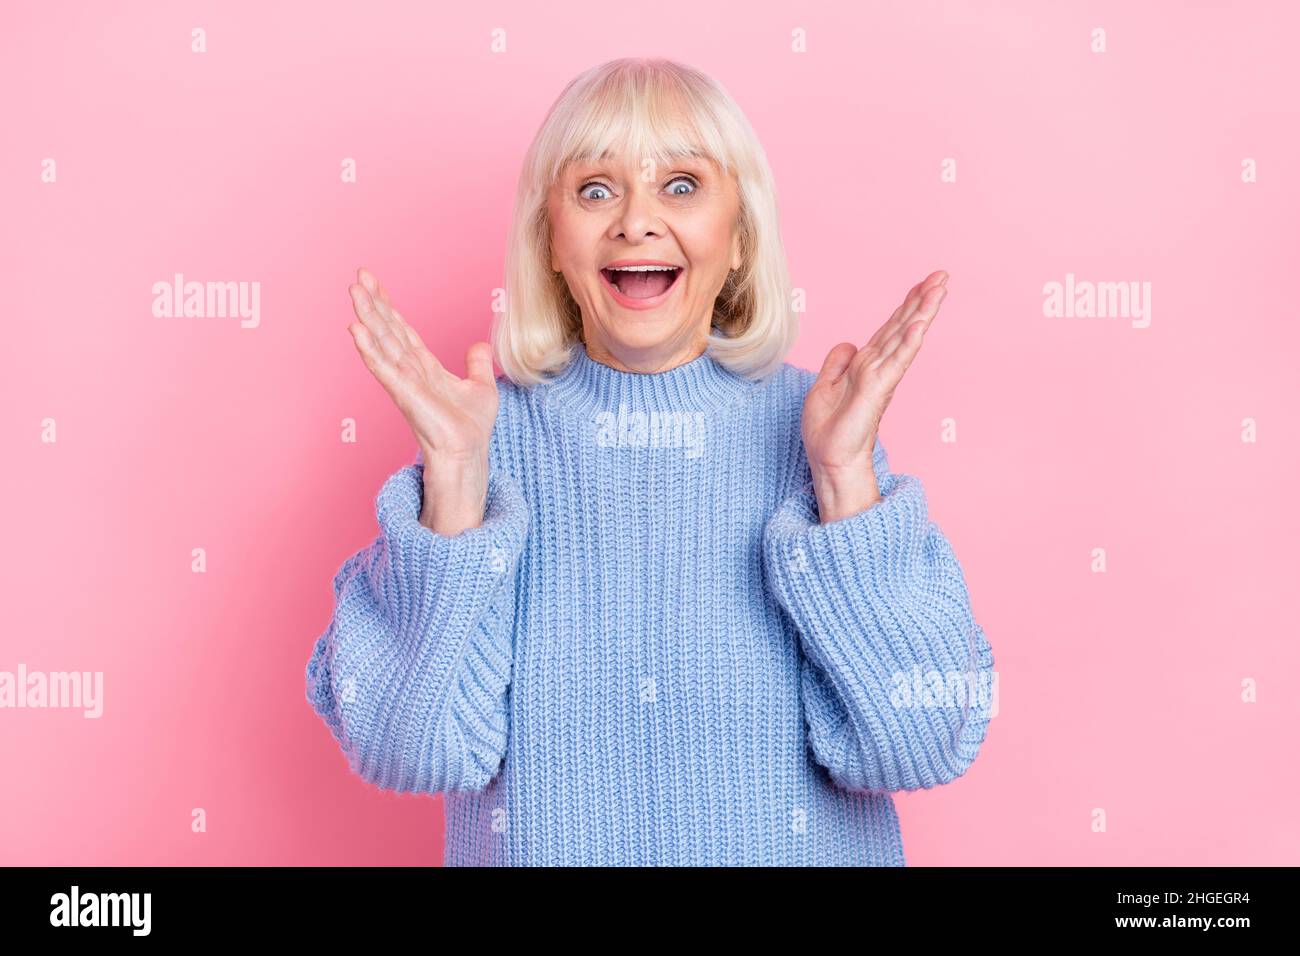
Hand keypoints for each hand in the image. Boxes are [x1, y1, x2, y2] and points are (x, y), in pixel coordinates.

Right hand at [347, 267, 497, 532]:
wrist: (469, 453)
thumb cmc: (471, 427)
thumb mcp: (481, 386)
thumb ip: (477, 364)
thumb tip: (480, 345)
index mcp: (424, 367)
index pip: (402, 330)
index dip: (389, 306)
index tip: (374, 283)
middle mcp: (409, 371)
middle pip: (387, 329)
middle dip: (373, 303)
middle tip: (358, 276)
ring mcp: (404, 381)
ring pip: (381, 342)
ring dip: (367, 316)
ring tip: (353, 292)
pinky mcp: (404, 394)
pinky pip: (382, 366)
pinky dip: (368, 348)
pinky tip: (355, 329)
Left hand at [802, 270, 948, 521]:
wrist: (829, 459)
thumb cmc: (829, 430)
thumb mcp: (825, 386)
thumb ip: (838, 363)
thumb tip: (849, 343)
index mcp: (867, 365)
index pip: (890, 329)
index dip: (905, 305)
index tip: (922, 284)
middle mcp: (879, 368)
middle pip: (903, 326)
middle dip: (922, 300)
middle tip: (942, 275)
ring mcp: (881, 377)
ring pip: (905, 337)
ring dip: (922, 311)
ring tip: (939, 287)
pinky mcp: (878, 390)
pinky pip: (896, 361)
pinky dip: (908, 342)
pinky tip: (919, 325)